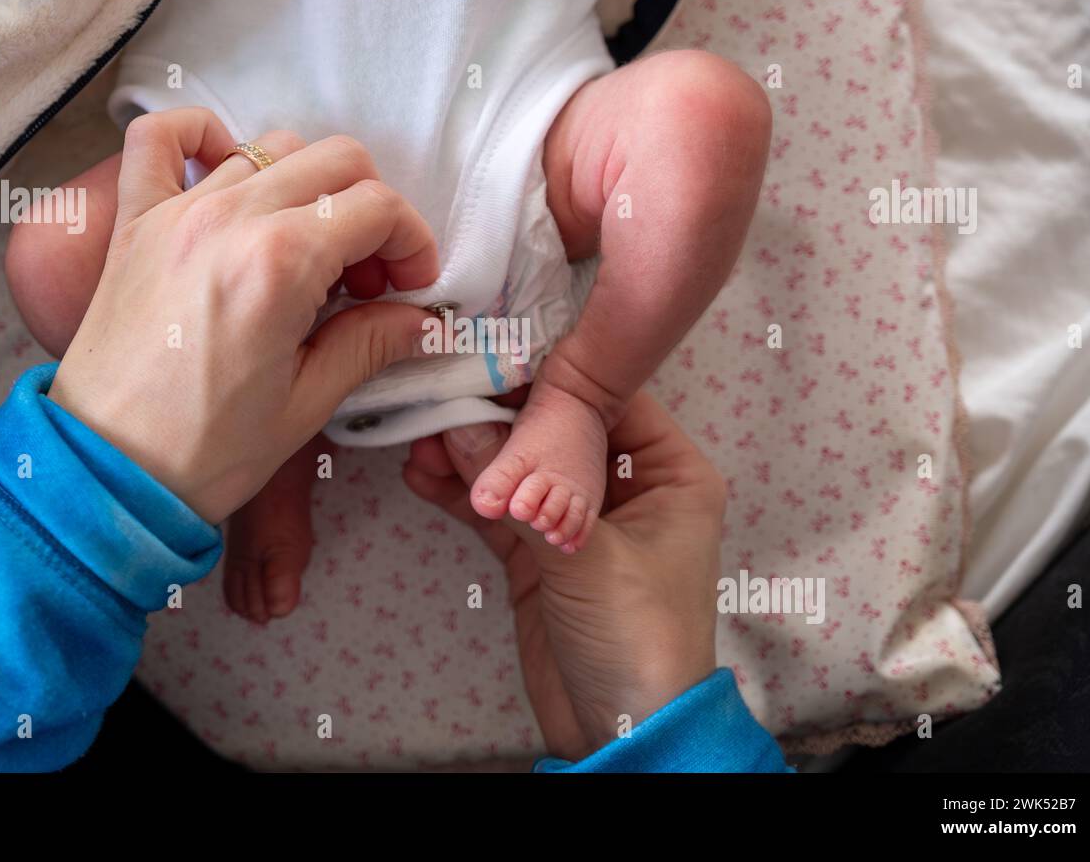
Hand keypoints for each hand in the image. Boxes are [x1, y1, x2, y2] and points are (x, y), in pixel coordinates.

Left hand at [49, 108, 439, 523]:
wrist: (104, 472)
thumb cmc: (203, 451)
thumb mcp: (306, 405)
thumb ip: (370, 344)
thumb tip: (420, 320)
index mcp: (280, 263)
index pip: (377, 207)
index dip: (412, 241)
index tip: (412, 285)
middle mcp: (229, 218)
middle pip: (336, 161)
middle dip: (372, 211)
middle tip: (369, 277)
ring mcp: (176, 212)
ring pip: (271, 146)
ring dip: (309, 188)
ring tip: (309, 250)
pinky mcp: (135, 221)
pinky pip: (160, 138)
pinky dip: (201, 136)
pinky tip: (228, 174)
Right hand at [403, 391, 723, 759]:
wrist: (625, 733)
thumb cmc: (641, 639)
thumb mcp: (588, 558)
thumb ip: (523, 492)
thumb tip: (462, 428)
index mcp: (670, 472)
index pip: (609, 400)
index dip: (551, 379)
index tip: (494, 356)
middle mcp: (627, 487)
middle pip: (556, 431)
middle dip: (498, 417)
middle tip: (441, 395)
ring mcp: (579, 522)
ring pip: (521, 470)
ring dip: (471, 456)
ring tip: (419, 438)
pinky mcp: (541, 555)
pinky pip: (499, 510)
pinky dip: (463, 494)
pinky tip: (423, 474)